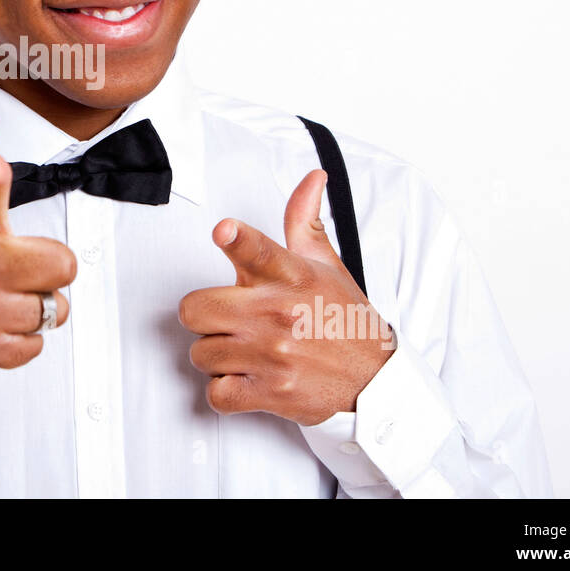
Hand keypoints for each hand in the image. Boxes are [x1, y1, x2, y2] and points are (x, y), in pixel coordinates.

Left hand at [178, 170, 395, 424]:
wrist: (374, 381)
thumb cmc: (342, 319)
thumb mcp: (327, 265)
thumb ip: (304, 220)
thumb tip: (312, 178)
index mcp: (291, 277)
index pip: (259, 251)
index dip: (237, 239)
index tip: (224, 230)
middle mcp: (278, 314)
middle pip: (195, 309)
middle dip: (204, 315)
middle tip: (228, 318)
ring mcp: (273, 355)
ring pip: (201, 353)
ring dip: (218, 356)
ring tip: (247, 351)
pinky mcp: (270, 392)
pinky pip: (216, 392)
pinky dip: (226, 391)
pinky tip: (248, 378)